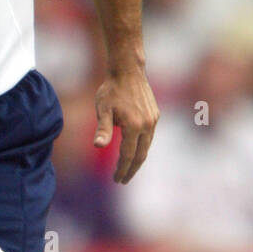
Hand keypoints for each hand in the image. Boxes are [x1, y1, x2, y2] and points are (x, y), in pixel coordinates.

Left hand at [93, 66, 158, 183]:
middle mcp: (147, 125)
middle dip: (131, 169)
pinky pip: (149, 136)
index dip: (122, 169)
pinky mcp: (155, 115)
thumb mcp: (102, 110)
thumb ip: (103, 129)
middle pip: (140, 155)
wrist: (128, 71)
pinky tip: (135, 150)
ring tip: (128, 169)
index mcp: (134, 126)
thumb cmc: (111, 90)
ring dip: (138, 159)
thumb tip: (98, 146)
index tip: (116, 180)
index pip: (128, 155)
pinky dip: (142, 147)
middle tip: (123, 180)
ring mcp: (153, 120)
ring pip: (146, 146)